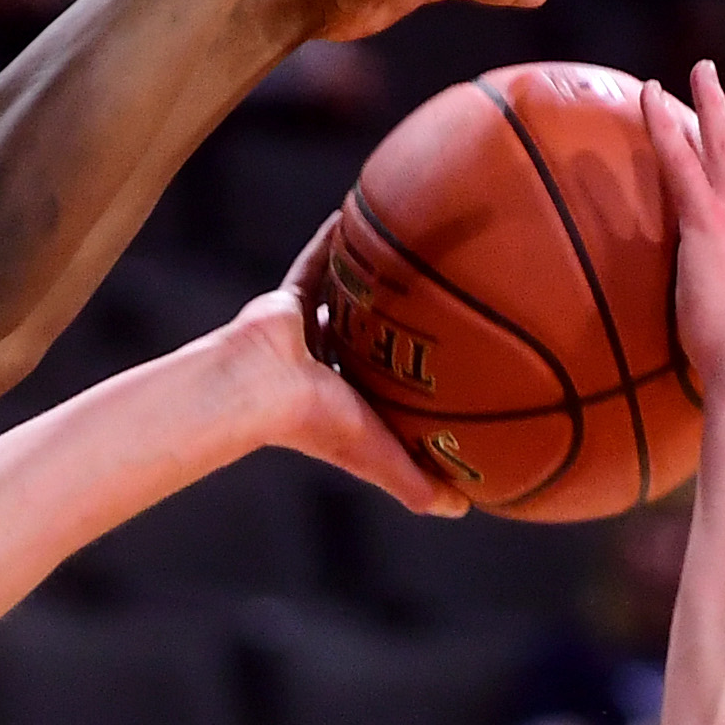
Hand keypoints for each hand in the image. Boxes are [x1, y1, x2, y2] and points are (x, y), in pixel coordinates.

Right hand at [222, 216, 465, 514]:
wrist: (258, 389)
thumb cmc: (314, 426)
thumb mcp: (378, 456)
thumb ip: (415, 482)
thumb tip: (466, 510)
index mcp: (345, 401)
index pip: (384, 389)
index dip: (411, 378)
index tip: (446, 362)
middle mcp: (326, 366)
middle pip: (369, 341)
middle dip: (395, 326)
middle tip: (438, 298)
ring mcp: (304, 332)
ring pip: (346, 300)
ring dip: (370, 279)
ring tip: (410, 249)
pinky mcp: (286, 300)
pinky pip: (316, 262)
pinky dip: (334, 241)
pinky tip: (363, 214)